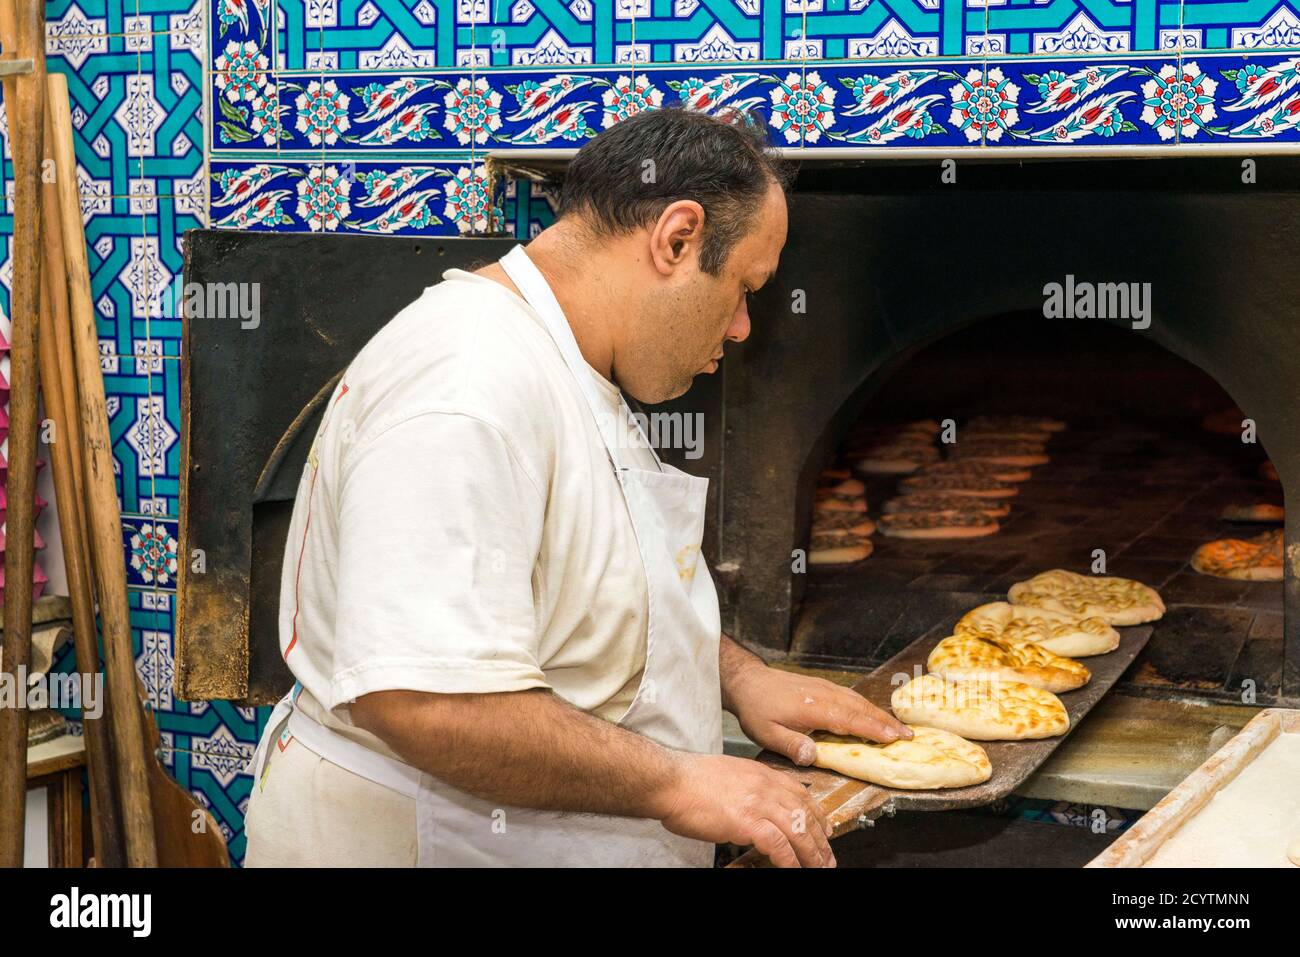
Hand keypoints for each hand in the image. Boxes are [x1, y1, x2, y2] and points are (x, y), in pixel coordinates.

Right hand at [652, 753, 834, 867]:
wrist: (671, 780)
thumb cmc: (690, 780)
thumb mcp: (728, 775)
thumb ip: (748, 787)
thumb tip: (755, 806)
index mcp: (761, 774)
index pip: (800, 793)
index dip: (816, 813)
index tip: (825, 827)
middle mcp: (765, 786)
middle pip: (805, 813)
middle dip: (820, 838)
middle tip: (828, 856)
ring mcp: (758, 803)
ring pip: (798, 830)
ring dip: (812, 852)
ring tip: (819, 867)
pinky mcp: (747, 821)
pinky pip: (778, 845)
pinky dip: (789, 860)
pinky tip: (793, 869)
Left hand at [728, 666, 912, 765]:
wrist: (748, 682)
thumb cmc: (757, 709)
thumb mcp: (767, 733)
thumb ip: (791, 745)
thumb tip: (812, 756)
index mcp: (813, 708)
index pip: (850, 720)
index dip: (873, 729)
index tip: (894, 738)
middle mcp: (824, 695)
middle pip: (861, 708)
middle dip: (886, 722)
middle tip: (909, 736)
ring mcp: (824, 688)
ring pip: (858, 700)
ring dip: (879, 714)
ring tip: (898, 728)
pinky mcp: (823, 686)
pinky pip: (850, 696)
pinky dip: (866, 705)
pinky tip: (873, 714)